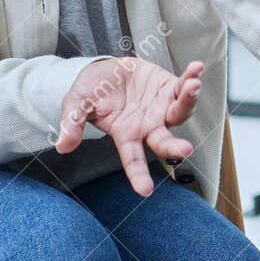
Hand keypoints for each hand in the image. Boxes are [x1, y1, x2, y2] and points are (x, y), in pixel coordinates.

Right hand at [58, 57, 204, 196]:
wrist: (106, 69)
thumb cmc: (92, 91)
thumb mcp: (76, 104)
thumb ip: (71, 123)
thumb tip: (63, 147)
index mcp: (126, 134)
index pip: (133, 159)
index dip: (138, 175)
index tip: (145, 191)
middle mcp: (148, 125)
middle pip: (164, 141)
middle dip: (174, 146)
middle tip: (184, 149)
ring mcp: (161, 107)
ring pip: (180, 111)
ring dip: (188, 101)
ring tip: (192, 86)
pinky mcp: (169, 88)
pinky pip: (183, 86)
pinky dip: (191, 77)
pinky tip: (196, 68)